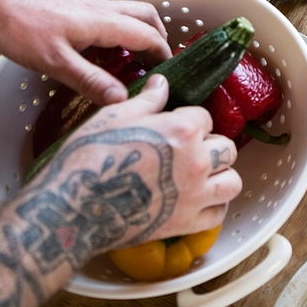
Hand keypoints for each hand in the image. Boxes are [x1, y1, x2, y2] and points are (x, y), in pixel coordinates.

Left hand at [0, 0, 171, 105]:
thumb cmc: (20, 27)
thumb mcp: (55, 62)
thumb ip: (90, 80)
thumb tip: (123, 100)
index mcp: (103, 21)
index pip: (147, 35)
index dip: (162, 55)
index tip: (168, 77)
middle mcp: (101, 8)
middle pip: (145, 16)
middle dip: (158, 38)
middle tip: (156, 66)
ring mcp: (87, 5)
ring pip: (128, 13)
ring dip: (139, 32)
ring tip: (133, 61)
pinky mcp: (73, 7)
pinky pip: (108, 16)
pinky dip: (118, 32)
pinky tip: (101, 52)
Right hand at [27, 74, 241, 253]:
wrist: (74, 207)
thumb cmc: (90, 156)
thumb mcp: (115, 116)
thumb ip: (147, 99)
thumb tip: (162, 82)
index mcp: (183, 129)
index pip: (205, 118)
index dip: (190, 121)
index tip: (175, 128)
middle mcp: (197, 161)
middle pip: (226, 148)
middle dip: (211, 146)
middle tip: (190, 151)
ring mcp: (195, 195)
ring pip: (232, 181)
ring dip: (221, 176)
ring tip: (203, 175)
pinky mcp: (187, 224)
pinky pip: (219, 214)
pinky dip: (214, 206)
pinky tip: (200, 200)